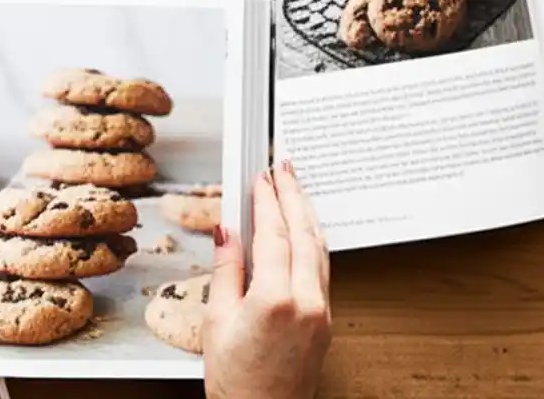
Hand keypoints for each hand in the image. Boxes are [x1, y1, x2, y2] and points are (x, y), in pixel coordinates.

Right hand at [204, 161, 330, 398]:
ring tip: (296, 187)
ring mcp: (321, 311)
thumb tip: (227, 231)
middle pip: (304, 234)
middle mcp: (307, 302)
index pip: (274, 234)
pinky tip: (306, 229)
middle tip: (284, 166)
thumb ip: (226, 269)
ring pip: (320, 249)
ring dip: (307, 214)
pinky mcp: (326, 320)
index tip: (261, 177)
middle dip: (294, 195)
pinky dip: (314, 240)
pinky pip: (324, 268)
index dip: (267, 200)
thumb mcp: (217, 319)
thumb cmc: (236, 379)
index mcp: (276, 299)